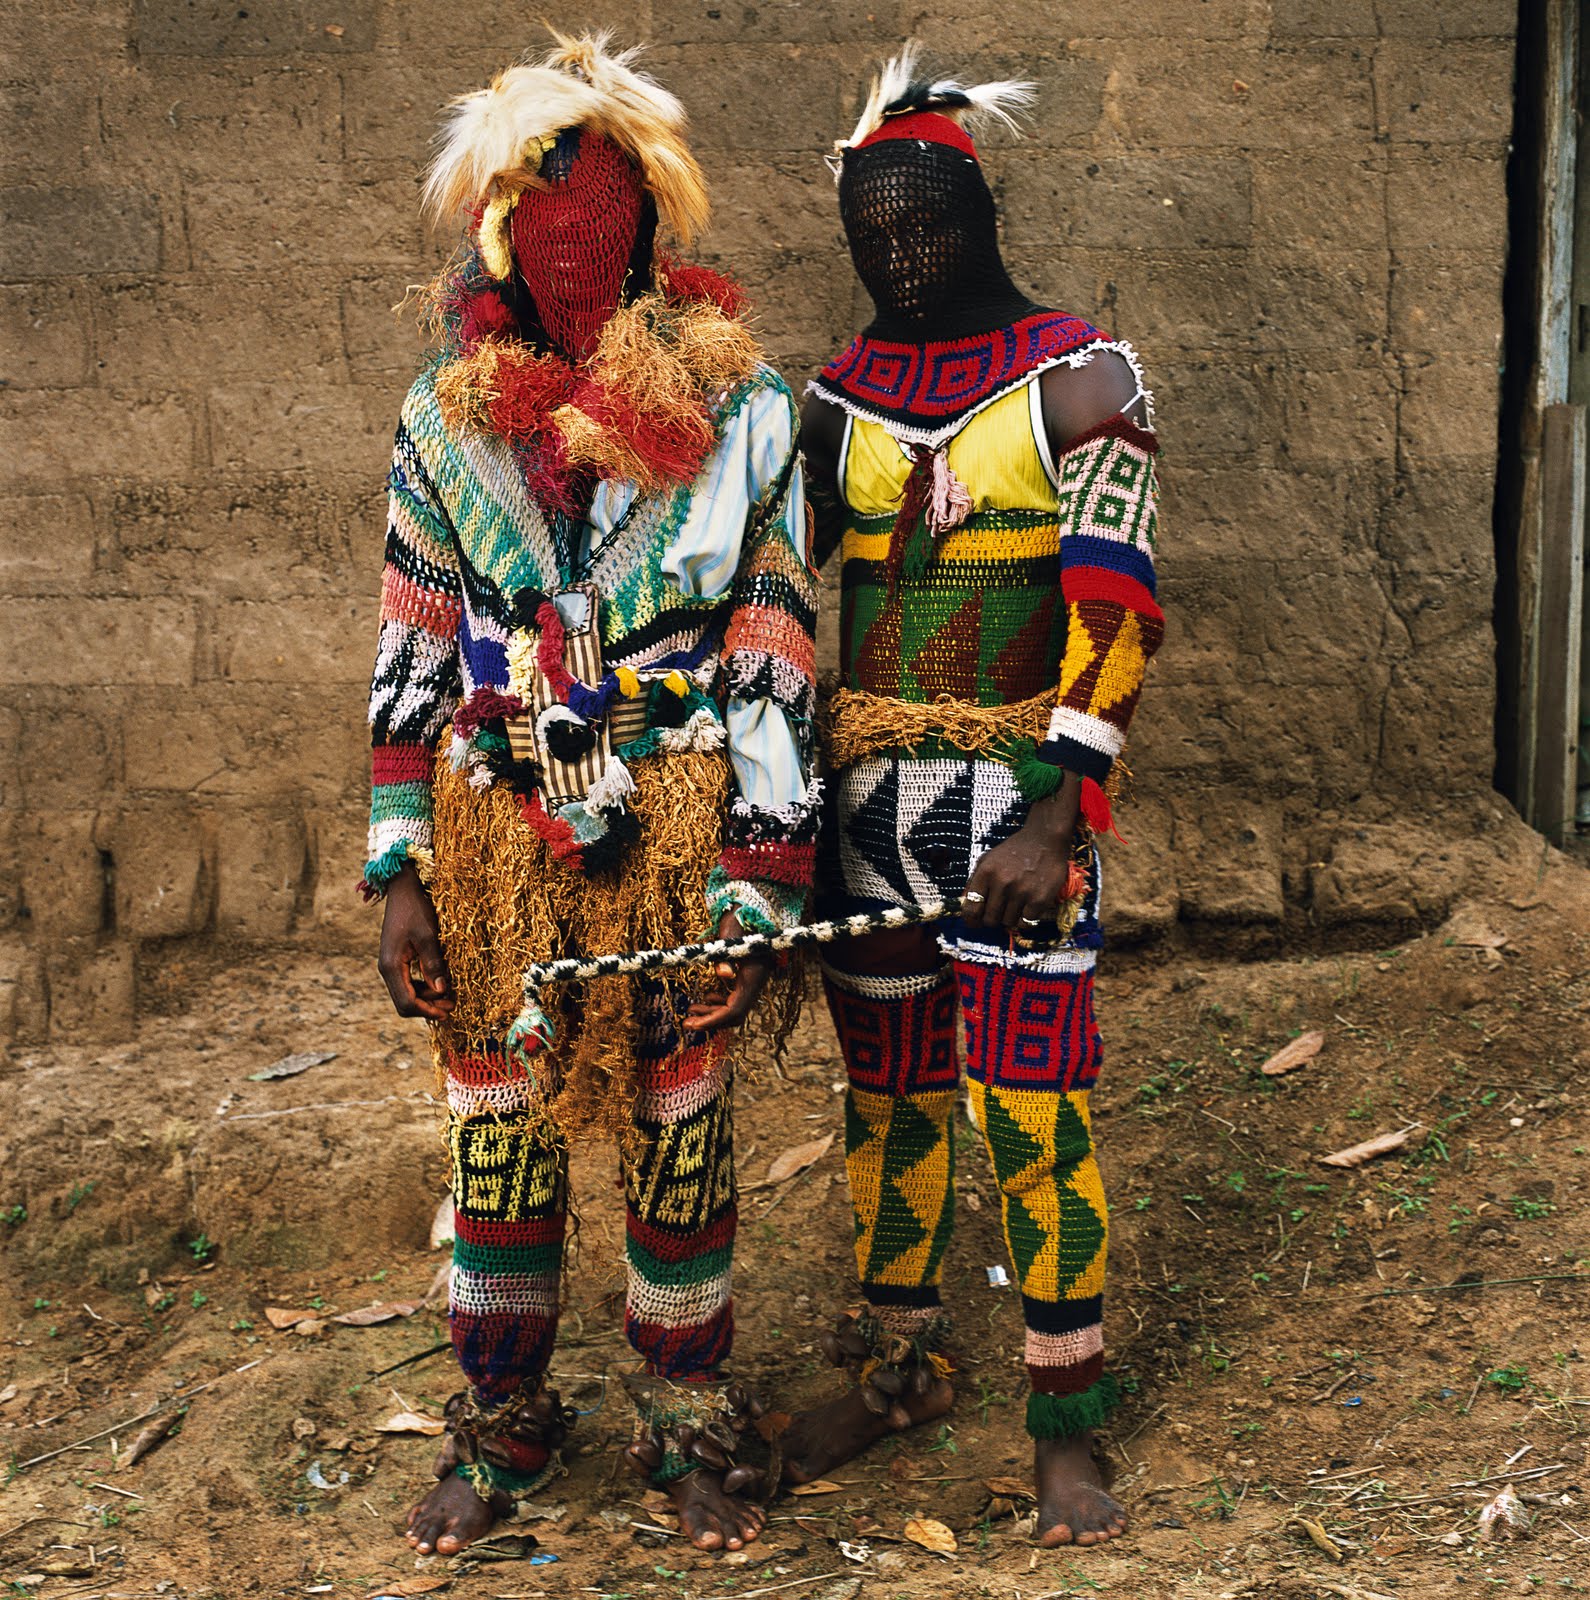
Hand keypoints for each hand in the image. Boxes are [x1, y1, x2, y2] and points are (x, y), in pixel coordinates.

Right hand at [378, 863, 455, 1019]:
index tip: (447, 1012)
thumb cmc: (416, 909)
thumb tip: (441, 990)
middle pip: (404, 1003)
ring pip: (406, 993)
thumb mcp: (428, 936)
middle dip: (427, 1007)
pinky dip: (423, 986)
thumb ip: (433, 964)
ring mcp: (391, 965)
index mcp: (391, 966)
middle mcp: (387, 969)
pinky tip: (440, 982)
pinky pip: (408, 982)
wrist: (403, 889)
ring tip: (450, 995)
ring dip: (427, 998)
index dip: (427, 1011)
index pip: (406, 1003)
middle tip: (452, 1005)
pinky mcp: (397, 959)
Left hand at [684, 912, 774, 1034]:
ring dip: (713, 1012)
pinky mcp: (748, 977)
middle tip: (686, 1023)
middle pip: (735, 1014)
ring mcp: (754, 980)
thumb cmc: (738, 919)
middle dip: (711, 1020)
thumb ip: (724, 956)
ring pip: (735, 1008)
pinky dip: (720, 1002)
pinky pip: (736, 998)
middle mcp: (756, 981)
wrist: (751, 908)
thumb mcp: (728, 935)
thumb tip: (723, 974)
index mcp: (754, 974)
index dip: (713, 1019)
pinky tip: (706, 997)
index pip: (735, 1009)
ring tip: (690, 1010)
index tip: (692, 1024)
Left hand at [961, 775, 1081, 932]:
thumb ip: (974, 881)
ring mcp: (1022, 892)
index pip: (971, 908)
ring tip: (1016, 904)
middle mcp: (1002, 883)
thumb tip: (964, 904)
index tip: (974, 922)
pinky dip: (1025, 920)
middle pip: (990, 920)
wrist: (1045, 839)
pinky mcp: (1040, 899)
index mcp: (986, 872)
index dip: (971, 920)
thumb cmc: (1014, 851)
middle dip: (993, 919)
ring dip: (1010, 918)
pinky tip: (1027, 908)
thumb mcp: (988, 859)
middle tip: (1000, 911)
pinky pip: (1026, 924)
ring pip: (1008, 923)